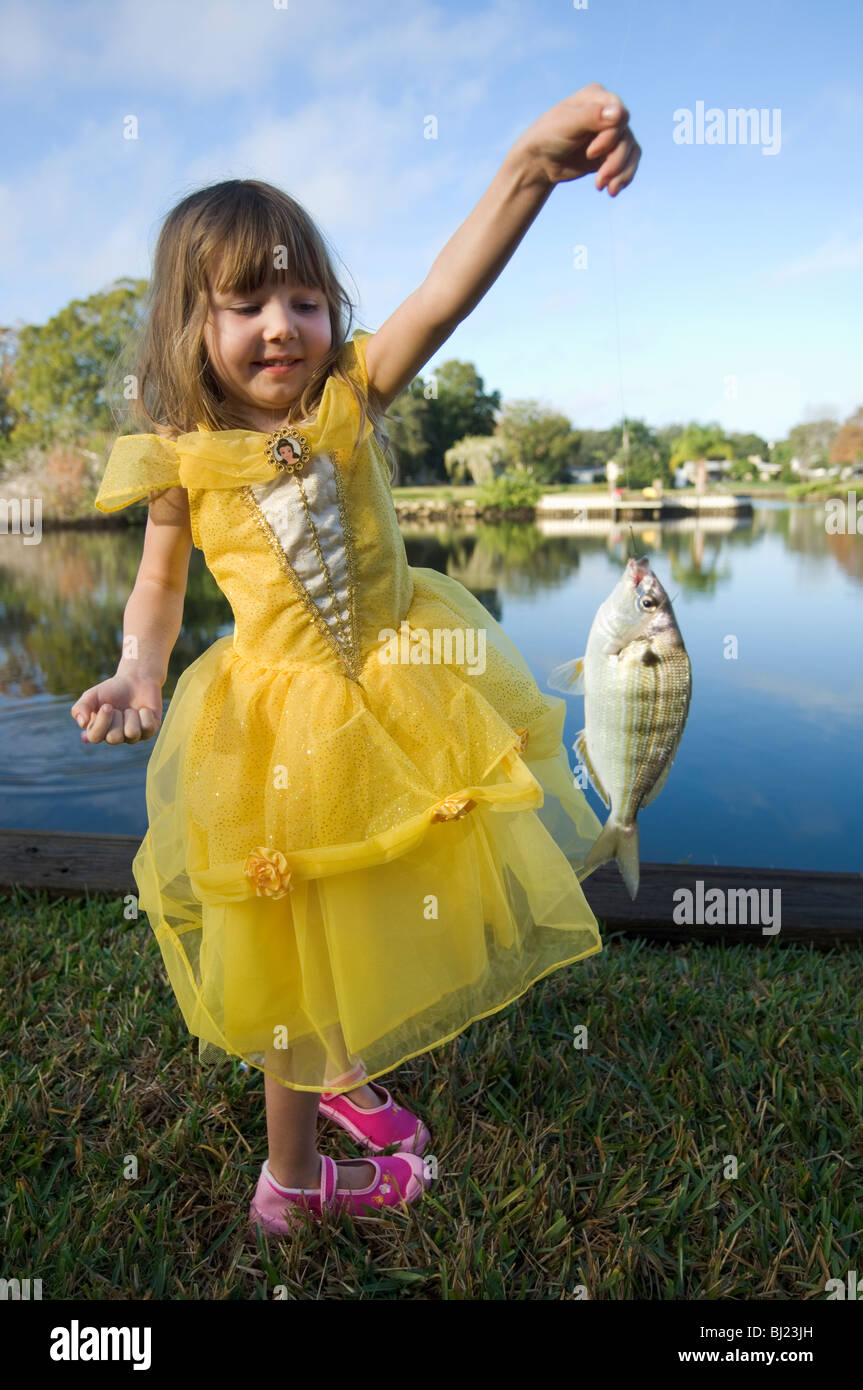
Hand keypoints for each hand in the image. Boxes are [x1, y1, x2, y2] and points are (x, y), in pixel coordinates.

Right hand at [71, 671, 163, 744]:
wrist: (136, 679)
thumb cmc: (112, 690)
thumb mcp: (92, 695)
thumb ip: (80, 708)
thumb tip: (82, 724)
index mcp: (100, 731)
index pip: (95, 737)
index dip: (102, 721)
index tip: (107, 705)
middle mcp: (117, 737)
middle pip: (114, 738)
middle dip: (117, 717)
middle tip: (119, 707)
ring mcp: (134, 736)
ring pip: (132, 733)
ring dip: (131, 715)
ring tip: (131, 708)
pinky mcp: (150, 730)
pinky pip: (148, 727)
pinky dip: (145, 713)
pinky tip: (143, 709)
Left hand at [515, 83, 640, 194]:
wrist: (539, 161)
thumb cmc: (548, 137)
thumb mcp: (566, 125)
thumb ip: (591, 116)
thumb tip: (619, 112)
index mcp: (597, 97)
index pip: (620, 115)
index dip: (611, 137)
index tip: (591, 153)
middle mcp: (608, 112)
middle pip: (626, 136)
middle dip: (615, 160)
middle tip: (599, 180)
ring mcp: (612, 133)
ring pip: (631, 151)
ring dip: (620, 172)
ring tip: (605, 188)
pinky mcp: (612, 151)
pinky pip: (630, 162)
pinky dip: (624, 176)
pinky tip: (613, 190)